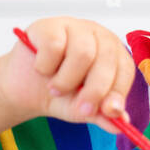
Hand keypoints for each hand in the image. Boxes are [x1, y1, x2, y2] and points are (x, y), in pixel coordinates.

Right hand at [0, 17, 133, 133]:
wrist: (24, 88)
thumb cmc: (60, 93)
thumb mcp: (83, 109)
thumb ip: (103, 115)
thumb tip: (122, 123)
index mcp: (114, 55)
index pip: (125, 70)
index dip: (118, 92)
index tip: (108, 111)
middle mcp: (99, 37)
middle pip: (106, 60)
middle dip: (93, 91)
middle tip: (79, 108)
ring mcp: (75, 27)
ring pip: (82, 53)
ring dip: (66, 81)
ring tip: (55, 88)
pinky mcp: (50, 26)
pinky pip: (54, 46)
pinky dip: (46, 66)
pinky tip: (41, 69)